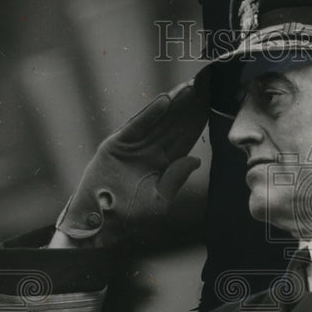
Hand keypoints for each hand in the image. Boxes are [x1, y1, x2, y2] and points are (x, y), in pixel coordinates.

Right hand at [54, 71, 208, 245]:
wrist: (100, 224)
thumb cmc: (129, 217)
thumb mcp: (159, 199)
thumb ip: (176, 178)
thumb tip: (196, 159)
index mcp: (161, 166)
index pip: (184, 140)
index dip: (197, 123)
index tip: (212, 106)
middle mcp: (148, 152)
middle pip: (173, 126)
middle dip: (189, 108)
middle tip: (206, 87)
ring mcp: (132, 147)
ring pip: (157, 121)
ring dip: (173, 105)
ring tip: (190, 88)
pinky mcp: (116, 145)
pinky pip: (136, 126)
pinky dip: (150, 114)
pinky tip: (165, 101)